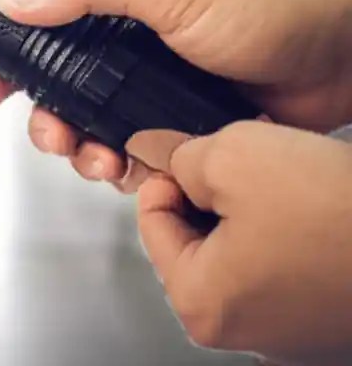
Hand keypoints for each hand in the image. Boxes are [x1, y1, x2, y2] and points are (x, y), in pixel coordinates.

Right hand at [0, 0, 351, 189]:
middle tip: (55, 137)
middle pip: (60, 91)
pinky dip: (129, 171)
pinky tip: (138, 174)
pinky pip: (140, 159)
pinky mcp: (188, 130)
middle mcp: (133, 48)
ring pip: (96, 130)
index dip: (6, 60)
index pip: (42, 29)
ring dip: (85, 151)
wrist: (348, 53)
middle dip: (47, 121)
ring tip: (100, 161)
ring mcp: (159, 90)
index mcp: (120, 5)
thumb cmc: (274, 6)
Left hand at [139, 121, 351, 364]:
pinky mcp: (329, 317)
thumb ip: (182, 158)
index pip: (152, 222)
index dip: (171, 175)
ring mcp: (290, 330)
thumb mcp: (233, 155)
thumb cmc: (343, 216)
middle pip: (198, 238)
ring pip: (246, 247)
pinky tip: (322, 207)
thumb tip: (170, 161)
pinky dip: (299, 231)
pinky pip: (291, 263)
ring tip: (293, 180)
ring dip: (258, 207)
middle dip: (217, 191)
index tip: (197, 153)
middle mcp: (240, 330)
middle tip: (251, 161)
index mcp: (200, 303)